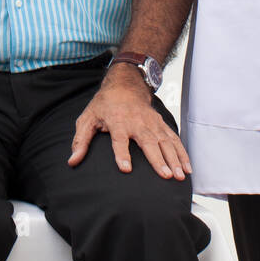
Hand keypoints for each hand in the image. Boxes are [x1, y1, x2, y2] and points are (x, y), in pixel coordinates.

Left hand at [68, 68, 191, 179]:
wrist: (125, 84)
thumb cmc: (104, 105)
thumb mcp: (87, 119)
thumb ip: (80, 141)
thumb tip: (72, 161)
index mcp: (117, 121)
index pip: (119, 139)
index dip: (122, 154)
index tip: (126, 169)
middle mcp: (137, 123)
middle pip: (148, 142)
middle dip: (158, 160)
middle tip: (166, 175)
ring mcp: (152, 123)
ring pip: (165, 142)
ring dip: (174, 159)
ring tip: (179, 176)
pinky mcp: (161, 125)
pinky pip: (174, 140)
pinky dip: (182, 153)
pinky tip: (187, 168)